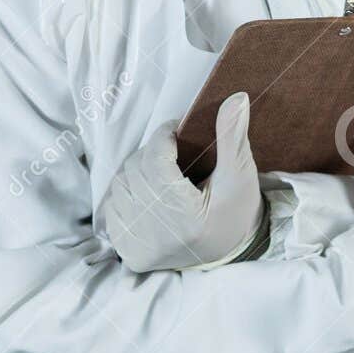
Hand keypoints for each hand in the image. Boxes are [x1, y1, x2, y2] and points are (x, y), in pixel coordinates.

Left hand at [94, 92, 265, 271]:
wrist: (232, 255)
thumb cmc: (237, 212)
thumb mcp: (240, 176)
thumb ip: (233, 137)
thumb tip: (236, 97)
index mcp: (183, 216)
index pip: (155, 160)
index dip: (163, 135)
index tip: (177, 128)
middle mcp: (155, 234)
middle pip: (135, 170)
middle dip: (151, 152)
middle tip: (172, 149)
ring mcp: (137, 246)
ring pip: (120, 185)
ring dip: (137, 171)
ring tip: (161, 171)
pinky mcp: (129, 253)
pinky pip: (112, 208)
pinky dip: (127, 194)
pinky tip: (148, 193)